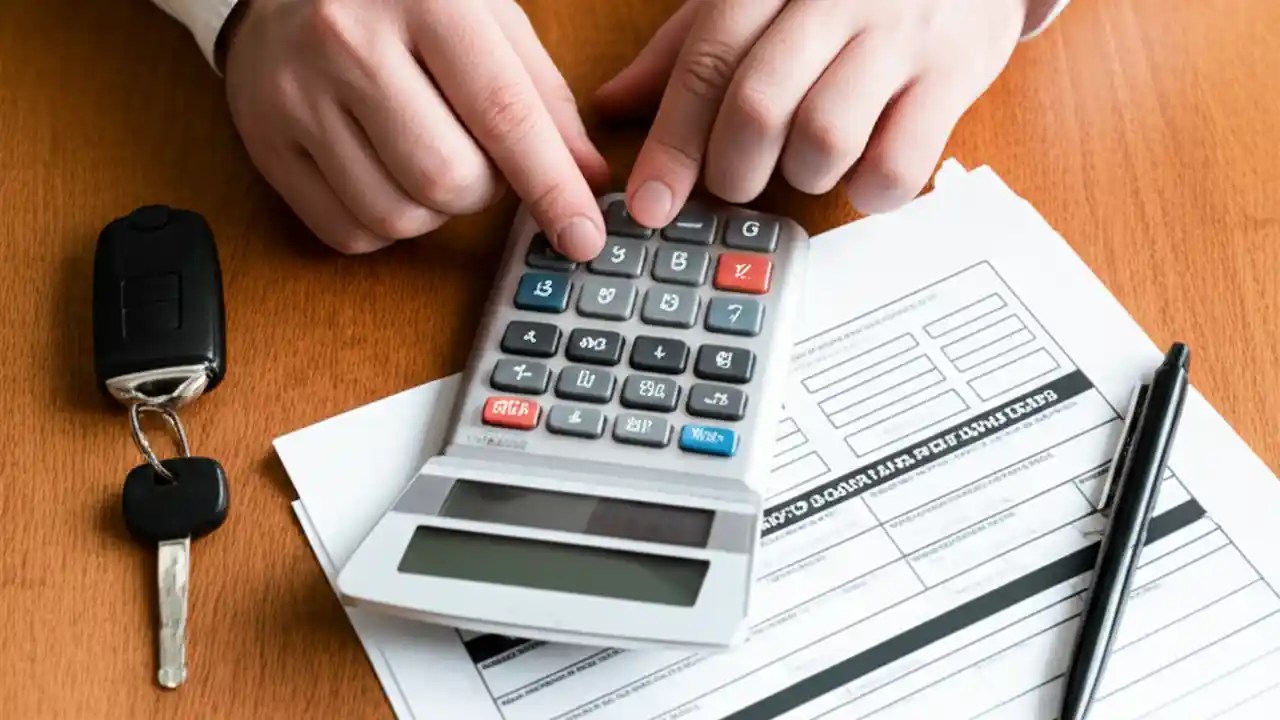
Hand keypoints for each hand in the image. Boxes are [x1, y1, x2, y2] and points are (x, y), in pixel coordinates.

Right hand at [223, 0, 609, 257]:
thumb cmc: (403, 2)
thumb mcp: (486, 17)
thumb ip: (542, 96)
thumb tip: (588, 178)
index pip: (502, 114)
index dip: (552, 186)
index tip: (583, 235)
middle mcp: (348, 41)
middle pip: (446, 178)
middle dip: (484, 190)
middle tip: (479, 156)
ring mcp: (296, 94)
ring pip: (398, 215)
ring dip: (435, 210)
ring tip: (427, 154)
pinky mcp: (265, 143)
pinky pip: (350, 233)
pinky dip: (386, 225)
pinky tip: (385, 174)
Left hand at [595, 0, 1030, 225]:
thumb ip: (689, 49)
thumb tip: (614, 105)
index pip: (707, 61)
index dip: (671, 143)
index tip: (651, 204)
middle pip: (759, 105)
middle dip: (733, 170)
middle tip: (736, 182)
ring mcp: (901, 33)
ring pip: (825, 137)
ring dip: (802, 177)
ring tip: (806, 164)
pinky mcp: (957, 72)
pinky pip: (900, 161)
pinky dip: (868, 190)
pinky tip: (861, 174)